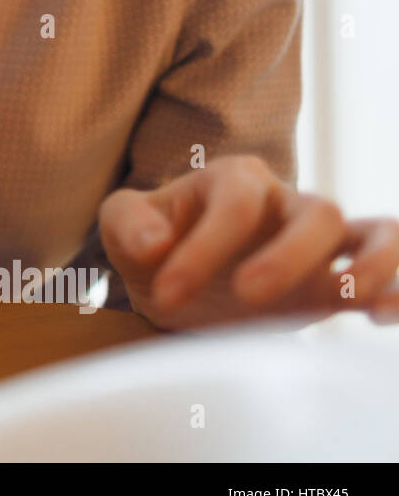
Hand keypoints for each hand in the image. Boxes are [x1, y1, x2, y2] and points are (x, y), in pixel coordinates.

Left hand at [99, 154, 398, 329]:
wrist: (172, 275)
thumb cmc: (151, 240)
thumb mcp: (122, 223)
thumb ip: (129, 224)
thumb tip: (155, 246)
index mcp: (232, 179)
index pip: (235, 205)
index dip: (205, 249)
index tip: (168, 293)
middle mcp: (284, 201)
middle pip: (317, 212)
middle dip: (288, 257)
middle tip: (246, 296)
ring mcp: (317, 240)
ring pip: (374, 232)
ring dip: (377, 263)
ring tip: (357, 299)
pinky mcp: (335, 279)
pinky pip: (383, 267)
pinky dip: (394, 287)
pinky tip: (381, 316)